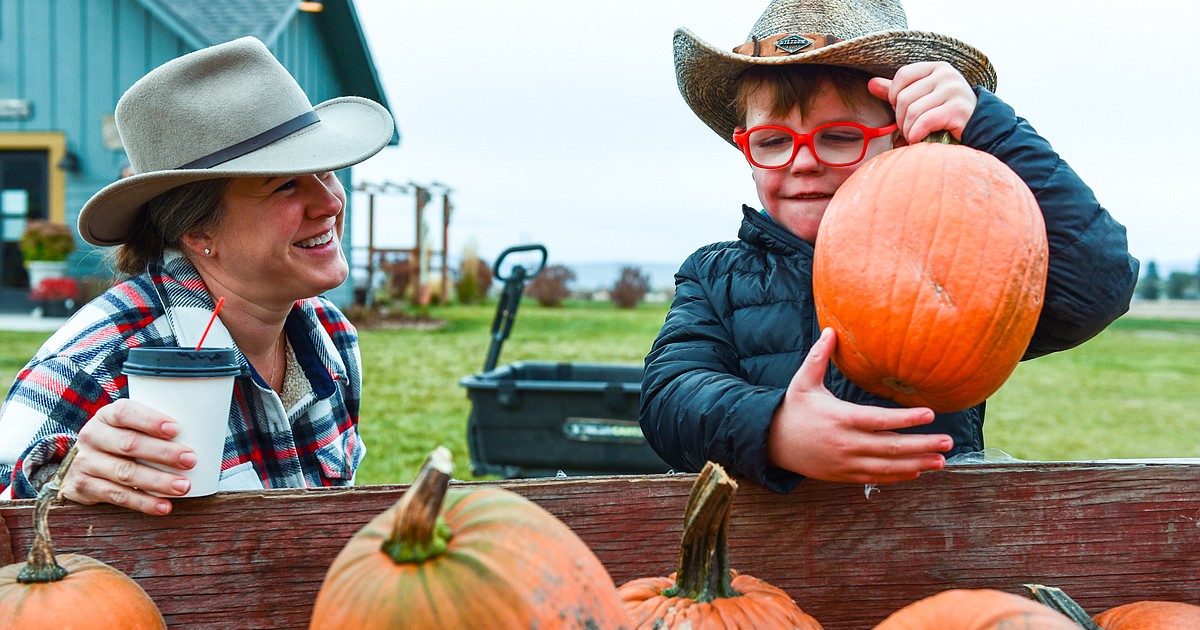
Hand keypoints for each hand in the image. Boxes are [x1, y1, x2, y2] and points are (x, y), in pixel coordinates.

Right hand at [59, 399, 195, 514]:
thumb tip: (207, 431)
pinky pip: (117, 496)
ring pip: (125, 472)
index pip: (126, 412)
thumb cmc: (120, 440)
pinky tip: (164, 506)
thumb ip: (156, 427)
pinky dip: (144, 503)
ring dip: (158, 481)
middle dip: (163, 453)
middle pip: (129, 443)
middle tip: (191, 460)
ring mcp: (86, 462)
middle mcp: (92, 436)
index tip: (176, 429)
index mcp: (107, 415)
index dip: (150, 420)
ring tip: (183, 486)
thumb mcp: (130, 426)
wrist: (80, 464)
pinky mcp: (84, 487)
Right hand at [766, 328, 952, 483]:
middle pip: (891, 446)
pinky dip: (898, 475)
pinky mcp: (844, 475)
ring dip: (917, 463)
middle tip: (948, 441)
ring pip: (887, 466)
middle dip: (922, 444)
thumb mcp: (802, 381)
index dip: (906, 418)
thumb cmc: (791, 408)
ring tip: (941, 461)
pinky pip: (876, 478)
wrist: (770, 443)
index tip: (930, 414)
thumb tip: (830, 329)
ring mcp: (846, 462)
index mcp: (840, 418)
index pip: (880, 420)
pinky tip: (917, 470)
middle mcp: (846, 443)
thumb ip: (818, 357)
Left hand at [868, 61, 976, 142]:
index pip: (902, 76)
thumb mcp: (922, 98)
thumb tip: (871, 84)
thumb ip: (898, 91)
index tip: (902, 110)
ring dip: (908, 131)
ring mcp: (954, 90)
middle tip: (908, 130)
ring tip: (914, 137)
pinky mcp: (958, 109)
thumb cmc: (945, 115)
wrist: (979, 130)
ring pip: (912, 111)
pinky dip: (916, 135)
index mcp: (936, 67)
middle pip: (904, 97)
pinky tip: (918, 140)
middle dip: (901, 119)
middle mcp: (946, 74)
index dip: (894, 96)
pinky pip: (924, 121)